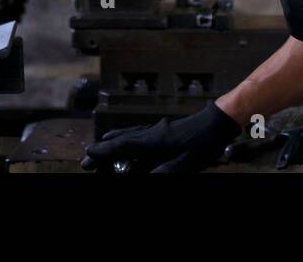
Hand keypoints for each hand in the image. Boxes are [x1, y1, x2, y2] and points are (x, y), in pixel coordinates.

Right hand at [81, 101, 241, 172]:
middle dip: (103, 151)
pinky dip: (125, 137)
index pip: (123, 146)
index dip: (104, 152)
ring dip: (112, 142)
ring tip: (99, 147)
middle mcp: (151, 133)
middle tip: (86, 160)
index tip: (88, 155)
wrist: (216, 123)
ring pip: (128, 135)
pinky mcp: (162, 130)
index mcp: (154, 141)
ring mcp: (156, 130)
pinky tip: (124, 139)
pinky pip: (137, 133)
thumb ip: (165, 172)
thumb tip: (146, 178)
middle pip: (121, 141)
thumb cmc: (203, 144)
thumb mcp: (185, 164)